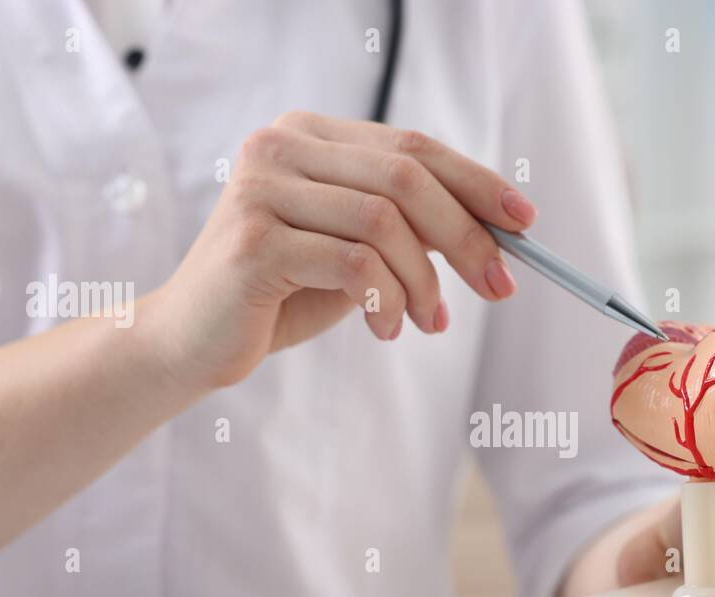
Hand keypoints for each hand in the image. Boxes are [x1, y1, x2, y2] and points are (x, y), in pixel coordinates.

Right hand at [143, 112, 537, 389]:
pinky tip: (385, 328)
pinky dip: (387, 300)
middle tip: (499, 286)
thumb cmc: (278, 296)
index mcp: (309, 136)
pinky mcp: (254, 242)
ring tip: (429, 322)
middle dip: (468, 236)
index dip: (475, 182)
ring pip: (384, 222)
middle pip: (406, 178)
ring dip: (424, 282)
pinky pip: (354, 263)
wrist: (191, 341)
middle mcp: (280, 147)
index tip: (524, 222)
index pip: (411, 147)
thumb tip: (494, 230)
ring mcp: (262, 189)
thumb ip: (406, 230)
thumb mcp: (353, 253)